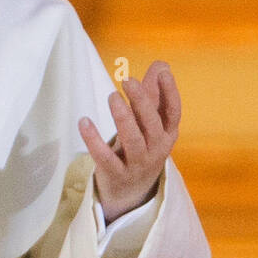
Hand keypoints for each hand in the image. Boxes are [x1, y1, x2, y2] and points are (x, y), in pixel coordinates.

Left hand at [79, 60, 180, 223]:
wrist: (132, 192)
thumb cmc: (142, 147)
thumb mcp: (151, 124)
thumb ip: (154, 94)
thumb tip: (162, 65)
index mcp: (167, 134)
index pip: (173, 112)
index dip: (170, 92)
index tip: (162, 72)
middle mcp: (156, 149)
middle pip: (152, 124)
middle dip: (142, 102)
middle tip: (128, 80)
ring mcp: (137, 164)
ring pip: (132, 140)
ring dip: (122, 118)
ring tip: (111, 97)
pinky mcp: (116, 174)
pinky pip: (105, 157)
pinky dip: (94, 140)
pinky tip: (84, 121)